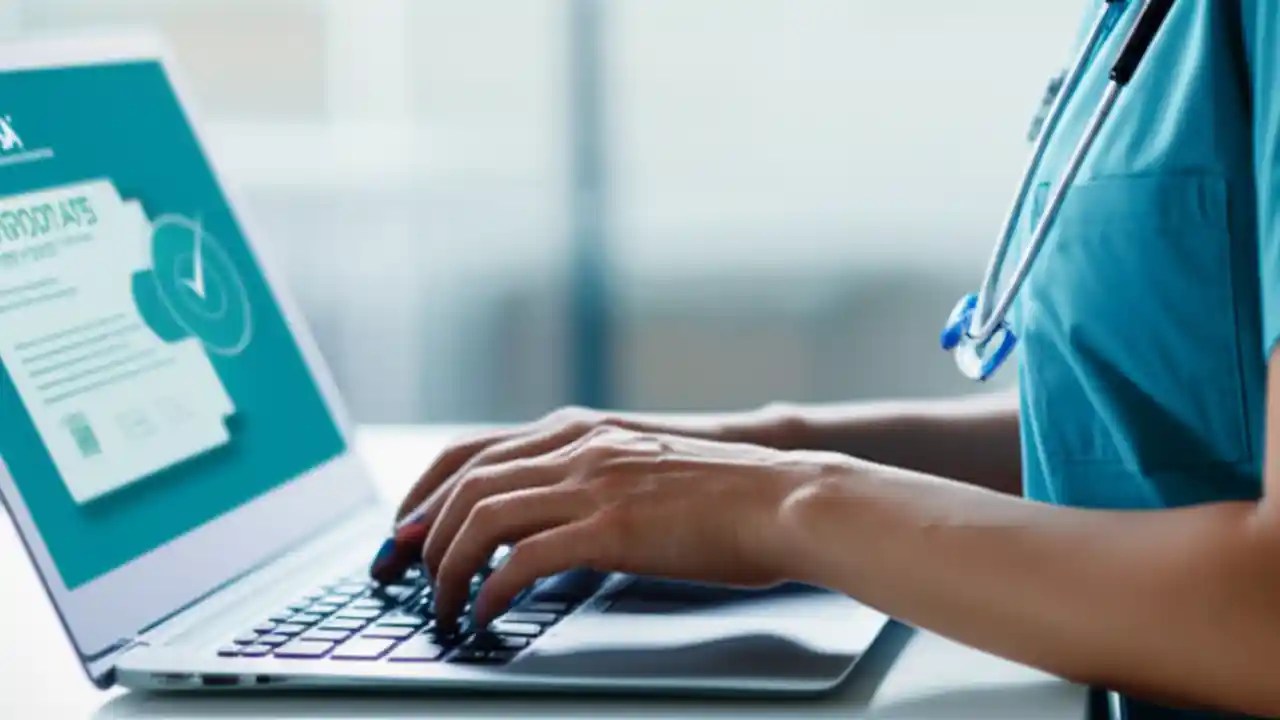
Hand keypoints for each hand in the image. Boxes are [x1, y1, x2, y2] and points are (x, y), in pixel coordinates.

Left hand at [373, 406, 762, 581]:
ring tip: (442, 604)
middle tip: (404, 572)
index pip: (476, 450)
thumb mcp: (646, 470)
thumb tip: (555, 523)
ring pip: (484, 517)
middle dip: (423, 532)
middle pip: (468, 483)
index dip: (427, 489)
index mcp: (584, 432)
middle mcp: (579, 449)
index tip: (405, 526)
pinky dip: (492, 590)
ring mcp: (594, 485)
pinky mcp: (611, 528)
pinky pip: (525, 559)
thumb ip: (596, 480)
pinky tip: (486, 614)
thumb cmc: (727, 496)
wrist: (785, 497)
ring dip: (449, 565)